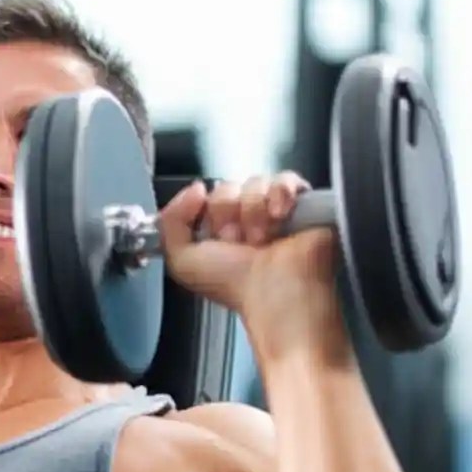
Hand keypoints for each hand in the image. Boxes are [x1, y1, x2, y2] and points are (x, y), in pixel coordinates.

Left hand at [158, 174, 344, 359]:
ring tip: (262, 239)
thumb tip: (195, 189)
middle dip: (229, 215)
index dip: (206, 214)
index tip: (215, 239)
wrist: (276, 293)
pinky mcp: (302, 204)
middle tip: (240, 243)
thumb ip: (170, 223)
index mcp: (218, 230)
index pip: (205, 195)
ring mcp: (273, 210)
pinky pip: (286, 179)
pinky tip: (280, 216)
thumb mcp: (182, 261)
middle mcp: (244, 219)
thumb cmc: (233, 285)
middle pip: (228, 186)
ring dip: (254, 211)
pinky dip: (280, 193)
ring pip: (255, 182)